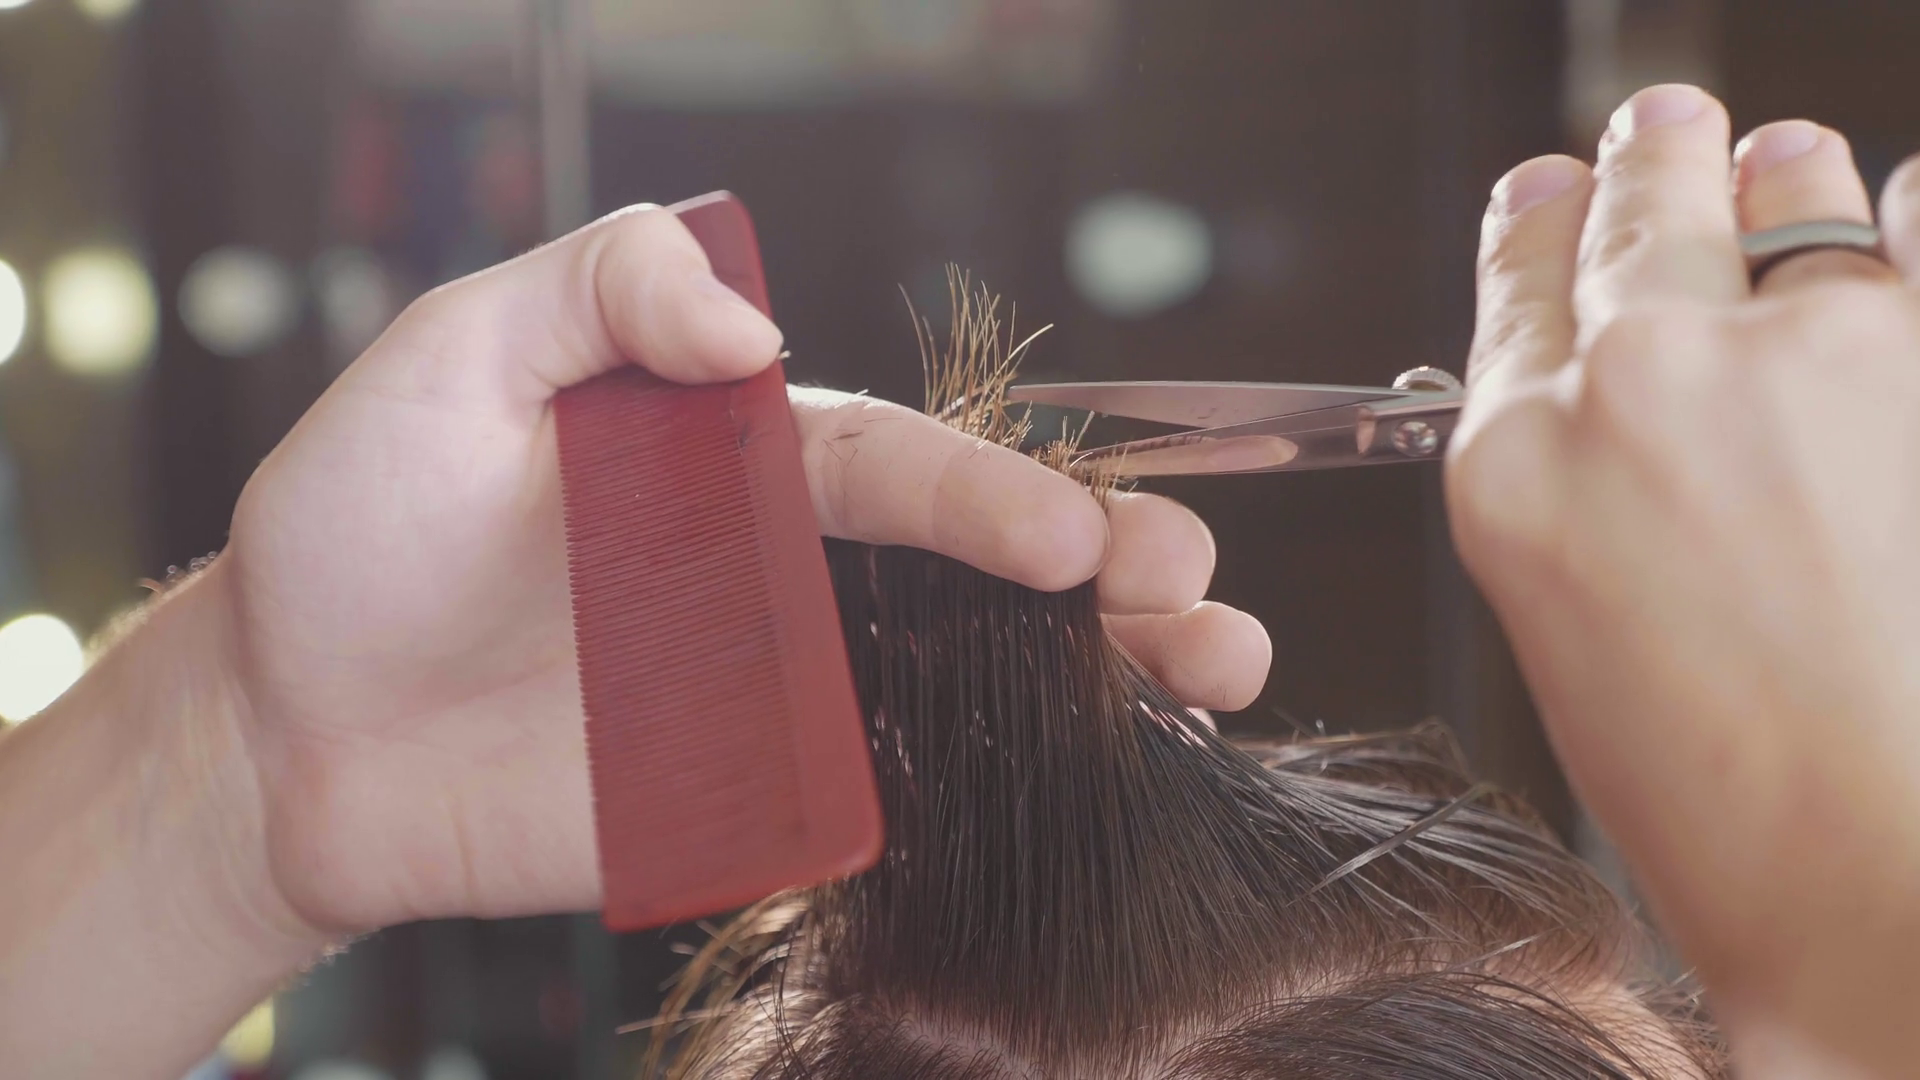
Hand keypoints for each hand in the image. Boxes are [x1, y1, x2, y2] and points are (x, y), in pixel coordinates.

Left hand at [214, 203, 1270, 937]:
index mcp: (735, 457)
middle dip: (1111, 573)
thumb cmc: (357, 523)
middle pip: (975, 571)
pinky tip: (1093, 791)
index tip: (1074, 534)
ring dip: (1103, 683)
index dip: (990, 495)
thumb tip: (754, 333)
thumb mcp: (457, 348)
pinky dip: (997, 792)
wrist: (281, 727)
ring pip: (967, 680)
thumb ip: (603, 288)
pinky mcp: (746, 804)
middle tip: (1202, 595)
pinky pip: (889, 796)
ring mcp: (774, 695)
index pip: (894, 465)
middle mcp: (780, 572)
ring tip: (1218, 680)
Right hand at [1449, 85, 1919, 1074]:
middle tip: (1667, 137)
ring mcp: (1799, 354)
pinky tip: (1901, 232)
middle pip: (1635, 197)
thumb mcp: (1577, 636)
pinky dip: (1911, 218)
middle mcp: (1637, 383)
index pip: (1517, 278)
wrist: (1891, 894)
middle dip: (1650, 161)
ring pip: (1786, 177)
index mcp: (1518, 466)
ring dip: (1780, 182)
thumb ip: (1577, 485)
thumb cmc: (1739, 812)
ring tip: (1791, 188)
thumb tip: (1617, 383)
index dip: (1543, 223)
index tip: (1560, 195)